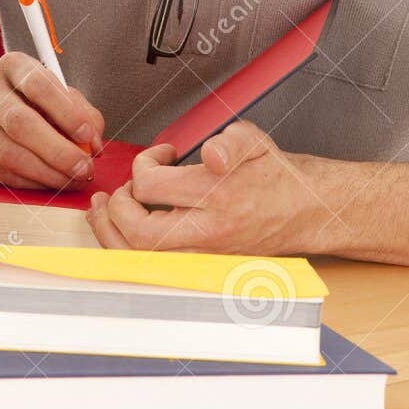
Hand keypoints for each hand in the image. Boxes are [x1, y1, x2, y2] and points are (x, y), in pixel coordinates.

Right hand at [0, 53, 105, 190]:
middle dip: (60, 151)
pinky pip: (5, 174)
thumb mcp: (45, 88)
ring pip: (13, 155)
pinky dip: (34, 182)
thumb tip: (95, 142)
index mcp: (12, 67)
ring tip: (73, 179)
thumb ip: (77, 108)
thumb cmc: (13, 97)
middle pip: (24, 125)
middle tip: (85, 167)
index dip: (67, 112)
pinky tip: (51, 182)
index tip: (88, 134)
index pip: (40, 86)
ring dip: (49, 173)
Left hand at [85, 121, 323, 252]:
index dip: (143, 164)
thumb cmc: (276, 176)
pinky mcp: (202, 266)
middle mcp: (210, 232)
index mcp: (219, 196)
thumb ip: (230, 141)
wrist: (305, 210)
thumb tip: (212, 153)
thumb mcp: (256, 142)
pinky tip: (121, 230)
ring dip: (111, 234)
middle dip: (116, 209)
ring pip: (142, 260)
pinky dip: (127, 250)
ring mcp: (205, 255)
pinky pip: (153, 267)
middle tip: (120, 190)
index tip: (160, 156)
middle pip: (140, 235)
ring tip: (104, 211)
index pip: (152, 187)